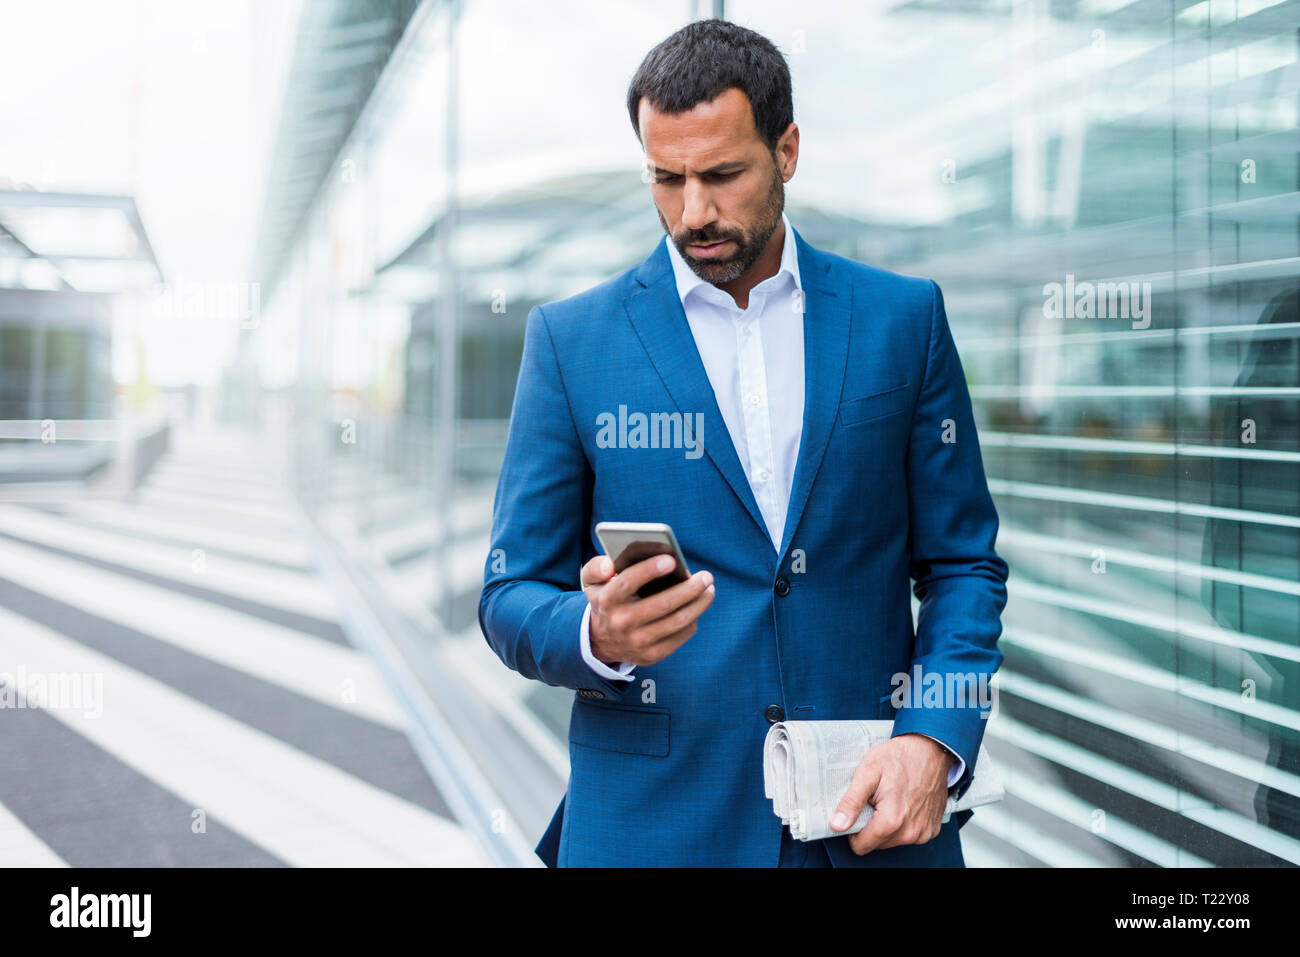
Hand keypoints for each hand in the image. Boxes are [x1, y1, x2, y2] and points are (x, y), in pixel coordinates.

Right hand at [579, 553, 713, 666]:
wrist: (602, 640)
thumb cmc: (606, 600)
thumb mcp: (592, 582)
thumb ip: (596, 567)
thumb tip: (610, 565)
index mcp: (607, 600)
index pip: (627, 583)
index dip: (649, 570)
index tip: (671, 559)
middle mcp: (621, 623)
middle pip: (661, 604)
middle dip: (688, 589)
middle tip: (706, 576)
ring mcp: (638, 642)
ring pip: (676, 622)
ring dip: (698, 604)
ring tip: (709, 590)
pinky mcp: (652, 655)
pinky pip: (680, 636)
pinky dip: (693, 619)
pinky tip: (698, 606)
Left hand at [827, 733, 953, 854]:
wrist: (930, 748)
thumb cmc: (900, 757)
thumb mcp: (868, 772)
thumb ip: (851, 802)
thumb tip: (837, 824)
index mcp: (892, 820)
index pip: (861, 846)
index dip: (854, 830)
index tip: (858, 812)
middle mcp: (911, 832)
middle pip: (877, 844)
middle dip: (872, 825)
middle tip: (876, 799)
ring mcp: (924, 832)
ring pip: (893, 841)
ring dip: (888, 824)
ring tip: (891, 799)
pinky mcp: (932, 829)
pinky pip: (909, 836)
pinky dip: (904, 823)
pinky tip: (905, 803)